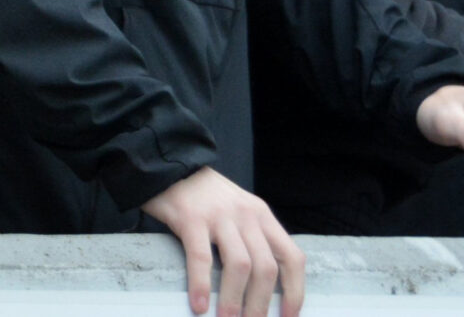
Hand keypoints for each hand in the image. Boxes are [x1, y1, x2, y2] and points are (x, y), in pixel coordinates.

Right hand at [140, 167, 301, 316]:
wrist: (168, 162)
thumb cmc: (203, 195)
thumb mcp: (238, 210)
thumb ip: (251, 237)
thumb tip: (262, 286)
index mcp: (262, 215)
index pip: (291, 257)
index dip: (295, 291)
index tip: (288, 316)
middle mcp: (246, 215)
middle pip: (266, 268)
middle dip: (262, 304)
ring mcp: (219, 216)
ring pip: (240, 266)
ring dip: (235, 300)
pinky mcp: (191, 218)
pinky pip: (201, 258)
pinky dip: (201, 285)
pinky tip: (199, 305)